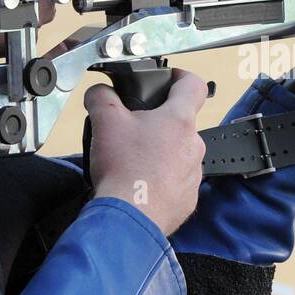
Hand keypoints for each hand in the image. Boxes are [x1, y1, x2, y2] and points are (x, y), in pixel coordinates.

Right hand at [83, 69, 207, 235]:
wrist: (130, 217)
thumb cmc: (124, 169)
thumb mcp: (105, 122)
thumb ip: (102, 97)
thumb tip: (99, 92)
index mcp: (178, 120)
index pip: (193, 85)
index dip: (181, 76)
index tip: (170, 79)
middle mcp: (194, 145)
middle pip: (181, 123)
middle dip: (159, 123)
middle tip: (135, 130)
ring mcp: (194, 173)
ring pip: (180, 154)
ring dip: (162, 153)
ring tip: (135, 161)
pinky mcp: (188, 198)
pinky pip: (177, 182)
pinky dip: (162, 180)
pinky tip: (142, 184)